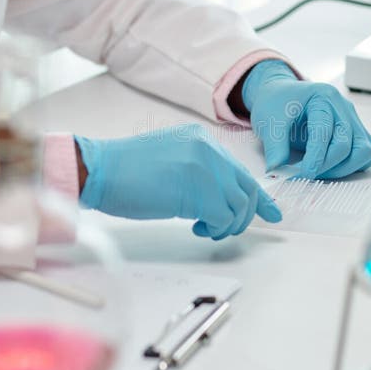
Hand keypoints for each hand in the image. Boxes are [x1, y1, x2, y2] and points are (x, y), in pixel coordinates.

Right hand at [75, 124, 281, 239]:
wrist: (99, 169)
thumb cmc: (126, 172)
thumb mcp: (171, 162)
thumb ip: (199, 173)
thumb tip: (221, 199)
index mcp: (202, 140)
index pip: (240, 171)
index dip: (258, 196)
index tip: (271, 212)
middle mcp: (208, 149)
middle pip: (246, 189)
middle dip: (245, 215)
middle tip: (227, 229)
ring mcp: (203, 167)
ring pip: (238, 206)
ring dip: (225, 224)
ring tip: (204, 227)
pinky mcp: (196, 189)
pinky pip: (222, 216)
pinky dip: (214, 228)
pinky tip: (196, 227)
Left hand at [242, 60, 370, 178]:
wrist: (281, 96)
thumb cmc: (277, 104)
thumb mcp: (269, 122)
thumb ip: (275, 147)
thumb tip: (276, 171)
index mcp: (322, 97)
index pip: (325, 131)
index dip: (316, 157)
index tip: (304, 174)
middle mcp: (343, 106)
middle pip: (349, 144)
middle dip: (329, 166)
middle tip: (308, 175)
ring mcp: (353, 119)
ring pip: (365, 150)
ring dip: (345, 168)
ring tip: (321, 172)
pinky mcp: (357, 131)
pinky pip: (370, 151)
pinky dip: (357, 164)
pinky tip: (335, 167)